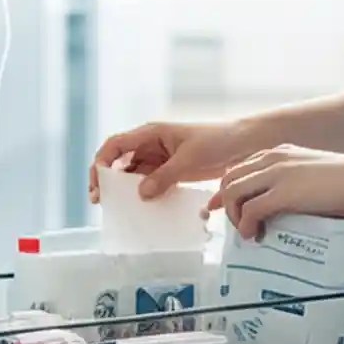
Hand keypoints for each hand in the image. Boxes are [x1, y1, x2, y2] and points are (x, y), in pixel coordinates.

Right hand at [89, 121, 245, 201]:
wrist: (245, 143)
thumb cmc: (218, 140)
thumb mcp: (189, 158)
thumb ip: (164, 176)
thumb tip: (140, 194)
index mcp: (151, 133)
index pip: (116, 145)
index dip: (102, 162)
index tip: (98, 183)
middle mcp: (152, 145)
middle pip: (121, 162)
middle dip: (108, 180)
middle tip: (101, 202)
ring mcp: (162, 160)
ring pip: (134, 175)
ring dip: (126, 190)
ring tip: (119, 210)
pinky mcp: (173, 172)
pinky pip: (151, 184)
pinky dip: (145, 195)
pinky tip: (142, 210)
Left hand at [208, 145, 343, 239]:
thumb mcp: (315, 174)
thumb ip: (296, 184)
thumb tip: (288, 208)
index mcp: (281, 153)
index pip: (241, 167)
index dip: (228, 188)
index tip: (221, 205)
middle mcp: (274, 159)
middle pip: (230, 178)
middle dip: (226, 203)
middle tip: (234, 223)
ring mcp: (277, 174)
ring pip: (233, 192)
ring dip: (234, 215)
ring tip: (246, 231)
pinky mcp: (284, 193)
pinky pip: (250, 210)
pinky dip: (246, 225)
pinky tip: (254, 235)